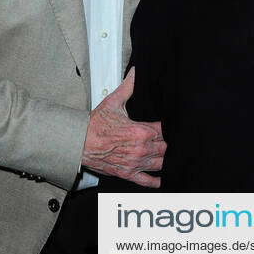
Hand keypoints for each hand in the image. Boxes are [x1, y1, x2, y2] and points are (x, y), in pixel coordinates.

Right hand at [81, 69, 164, 187]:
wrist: (79, 142)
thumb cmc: (94, 124)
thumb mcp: (113, 102)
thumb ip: (128, 87)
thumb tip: (135, 72)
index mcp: (141, 131)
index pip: (165, 130)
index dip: (172, 128)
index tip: (174, 126)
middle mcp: (141, 149)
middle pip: (166, 148)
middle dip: (170, 143)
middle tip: (173, 140)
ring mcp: (135, 163)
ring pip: (160, 163)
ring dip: (165, 159)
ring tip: (170, 156)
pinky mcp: (127, 173)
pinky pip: (146, 180)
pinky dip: (155, 181)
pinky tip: (161, 179)